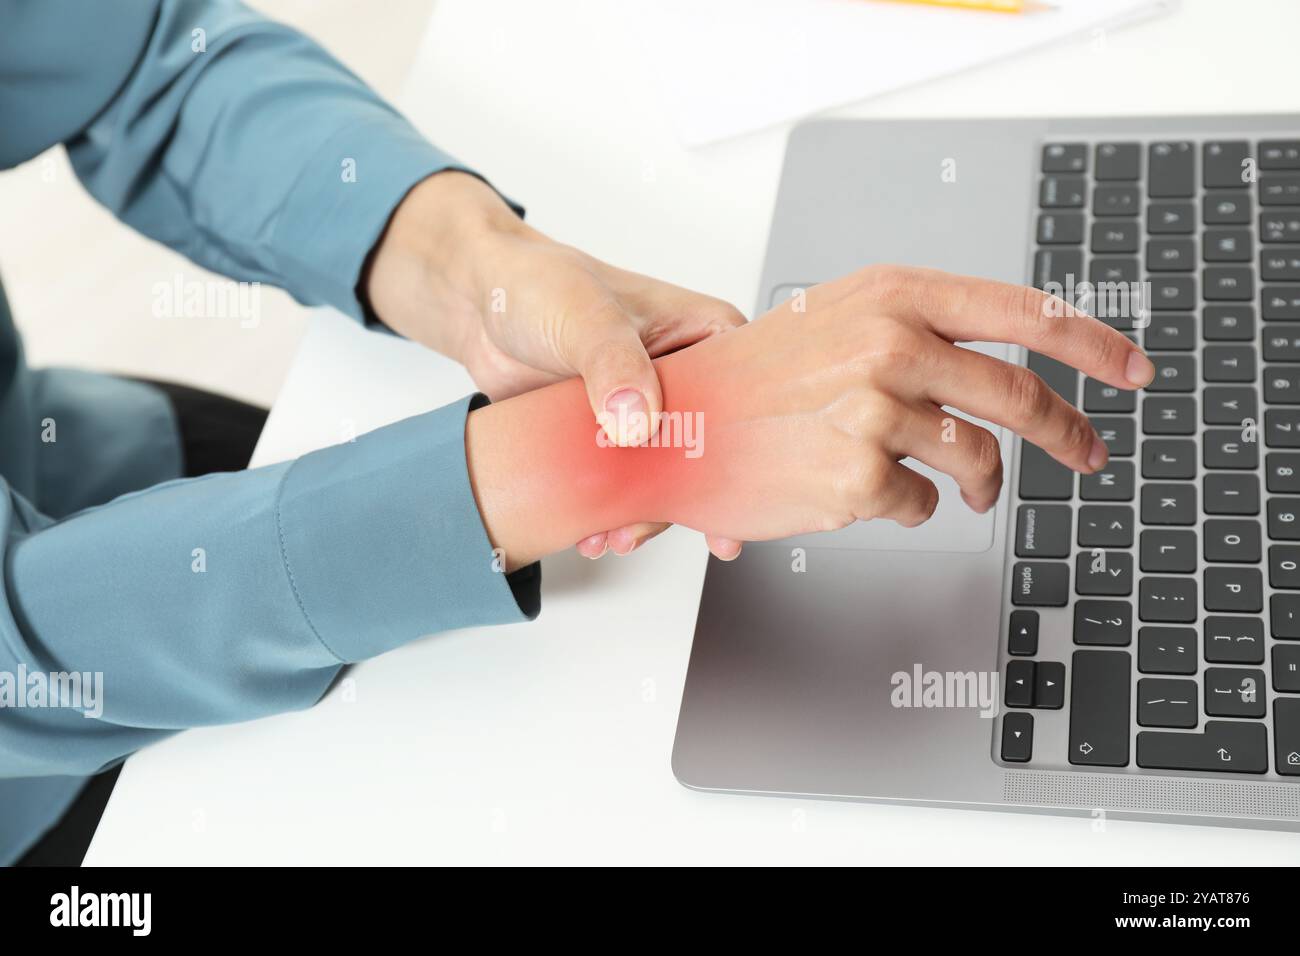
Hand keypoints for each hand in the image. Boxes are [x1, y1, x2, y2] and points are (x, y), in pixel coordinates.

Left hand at [365, 171, 745, 558]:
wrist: (480, 306)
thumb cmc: (538, 285)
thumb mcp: (584, 315)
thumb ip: (613, 363)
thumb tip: (637, 420)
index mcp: (706, 336)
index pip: (744, 401)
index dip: (740, 454)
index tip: (720, 502)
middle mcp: (687, 378)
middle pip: (709, 451)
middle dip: (687, 501)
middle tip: (655, 527)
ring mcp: (652, 413)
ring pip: (668, 478)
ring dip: (645, 515)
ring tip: (614, 536)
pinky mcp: (616, 438)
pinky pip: (627, 485)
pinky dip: (615, 512)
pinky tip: (596, 530)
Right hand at [646, 264, 1154, 539]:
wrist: (668, 426)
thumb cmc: (748, 381)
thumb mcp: (836, 324)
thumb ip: (918, 332)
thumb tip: (1002, 368)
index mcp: (890, 295)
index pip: (1022, 311)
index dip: (1093, 344)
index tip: (1131, 370)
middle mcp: (887, 342)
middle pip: (1019, 394)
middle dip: (1067, 433)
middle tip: (1087, 454)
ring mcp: (872, 410)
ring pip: (977, 460)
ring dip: (981, 484)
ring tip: (964, 492)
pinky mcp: (855, 476)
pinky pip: (921, 505)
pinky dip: (911, 508)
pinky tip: (872, 495)